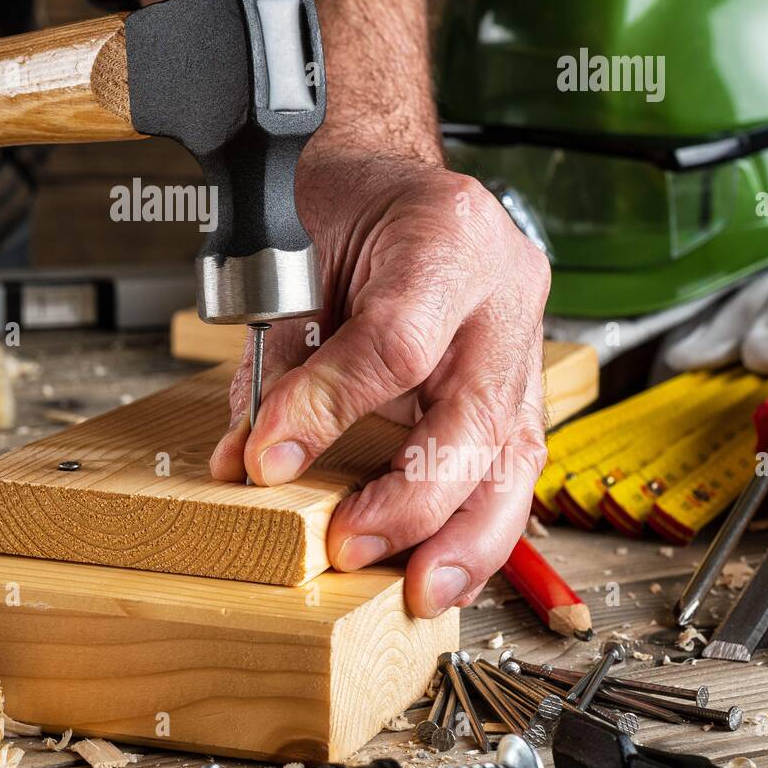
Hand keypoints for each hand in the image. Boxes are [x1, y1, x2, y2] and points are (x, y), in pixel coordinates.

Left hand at [209, 150, 551, 617]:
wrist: (387, 175)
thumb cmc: (339, 205)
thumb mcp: (292, 262)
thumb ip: (276, 361)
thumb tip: (245, 461)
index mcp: (445, 234)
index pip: (395, 341)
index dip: (328, 409)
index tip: (266, 459)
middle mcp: (501, 286)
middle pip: (477, 413)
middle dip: (414, 500)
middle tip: (350, 548)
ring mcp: (522, 331)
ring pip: (515, 451)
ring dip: (468, 537)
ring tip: (422, 592)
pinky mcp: (521, 375)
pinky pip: (511, 457)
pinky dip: (479, 520)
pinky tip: (448, 566)